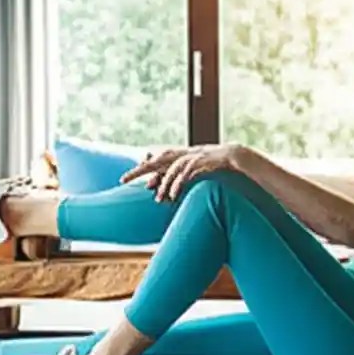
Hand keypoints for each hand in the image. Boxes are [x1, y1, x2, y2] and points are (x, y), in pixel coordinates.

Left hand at [121, 144, 243, 200]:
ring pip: (170, 171)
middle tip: (124, 179)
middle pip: (154, 162)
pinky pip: (185, 174)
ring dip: (163, 185)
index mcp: (174, 157)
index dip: (137, 170)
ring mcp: (188, 158)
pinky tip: (172, 195)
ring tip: (158, 199)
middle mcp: (178, 155)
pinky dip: (177, 184)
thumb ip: (169, 178)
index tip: (123, 179)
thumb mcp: (186, 171)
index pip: (151, 162)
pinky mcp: (198, 163)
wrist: (230, 155)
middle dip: (138, 171)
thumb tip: (152, 190)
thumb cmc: (206, 165)